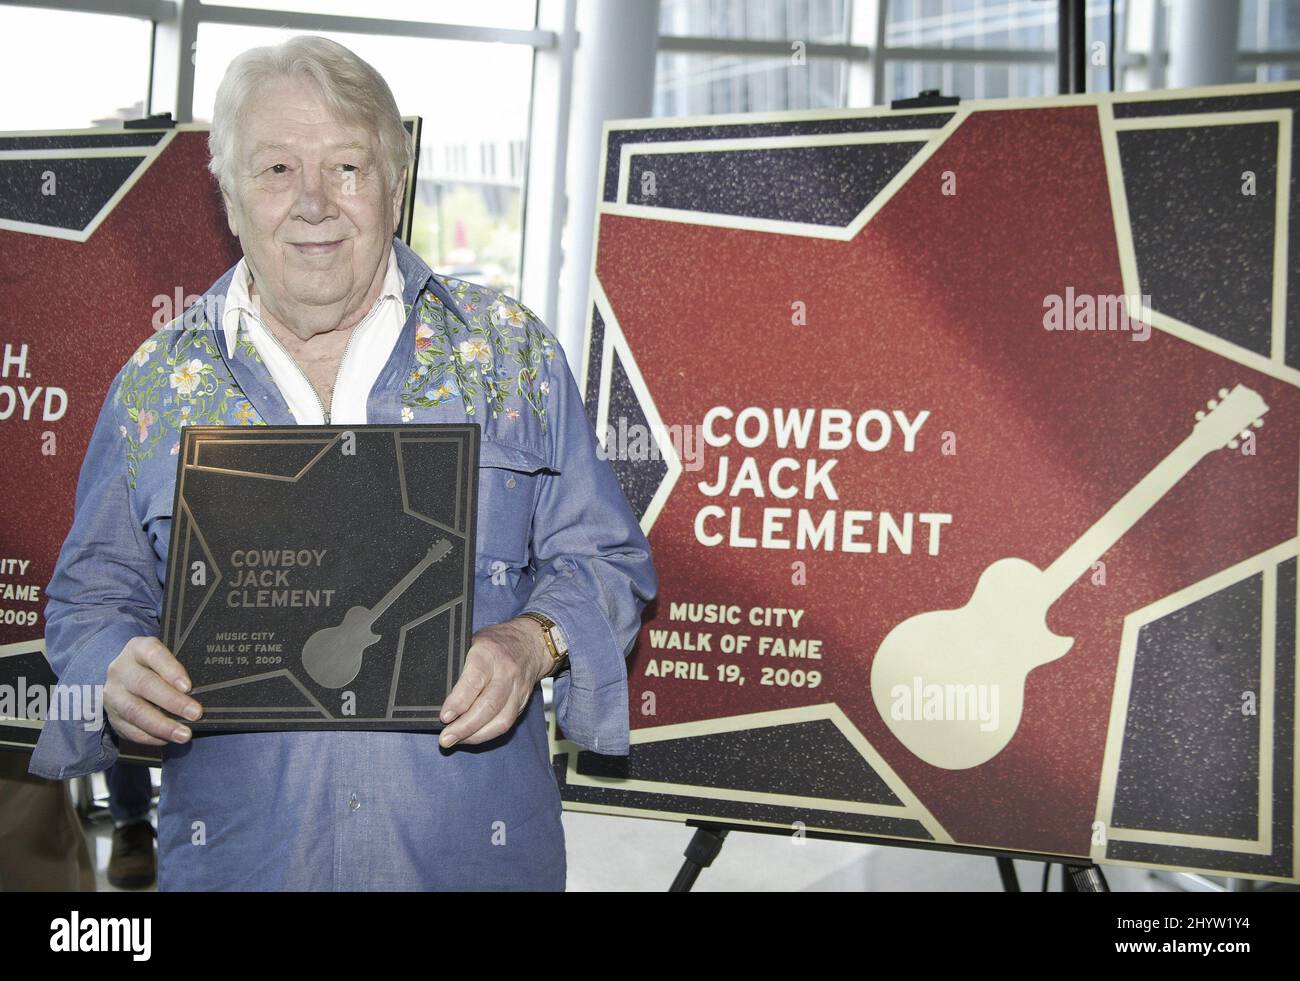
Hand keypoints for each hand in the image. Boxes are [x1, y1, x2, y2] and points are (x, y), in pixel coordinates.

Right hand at [104, 636, 202, 745]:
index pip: (153, 653)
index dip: (171, 669)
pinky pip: (129, 729)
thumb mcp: (166, 659)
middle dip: (172, 702)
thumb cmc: (157, 667)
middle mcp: (121, 669)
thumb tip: (208, 690)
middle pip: (144, 684)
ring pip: (135, 710)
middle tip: (195, 714)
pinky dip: (150, 737)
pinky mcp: (111, 715)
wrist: (124, 677)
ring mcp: (113, 693)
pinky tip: (167, 739)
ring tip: (184, 734)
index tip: (188, 686)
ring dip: (162, 725)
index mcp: (137, 648)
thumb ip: (181, 668)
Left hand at [438, 617, 552, 747]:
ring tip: (456, 741)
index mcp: (488, 654)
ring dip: (476, 735)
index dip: (459, 702)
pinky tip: (472, 737)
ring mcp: (517, 689)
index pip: (474, 681)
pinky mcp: (522, 702)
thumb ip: (458, 664)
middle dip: (465, 726)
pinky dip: (487, 734)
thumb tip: (435, 692)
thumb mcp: (472, 643)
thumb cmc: (494, 643)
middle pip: (488, 705)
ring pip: (500, 719)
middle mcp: (506, 672)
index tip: (444, 717)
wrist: (530, 642)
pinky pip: (507, 723)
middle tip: (445, 738)